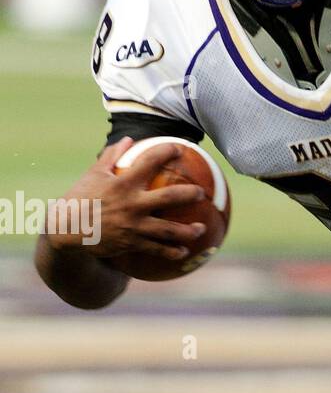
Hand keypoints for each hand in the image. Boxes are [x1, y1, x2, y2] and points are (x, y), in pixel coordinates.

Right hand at [46, 137, 207, 266]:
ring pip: (169, 229)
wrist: (67, 230)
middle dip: (189, 194)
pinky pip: (157, 249)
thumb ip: (111, 156)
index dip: (166, 152)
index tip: (179, 148)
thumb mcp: (93, 174)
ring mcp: (134, 225)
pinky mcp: (132, 243)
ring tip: (202, 229)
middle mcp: (132, 203)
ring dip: (189, 230)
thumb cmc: (81, 198)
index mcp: (122, 183)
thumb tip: (128, 140)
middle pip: (169, 197)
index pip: (149, 162)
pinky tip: (184, 252)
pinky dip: (172, 251)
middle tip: (202, 193)